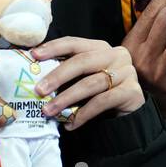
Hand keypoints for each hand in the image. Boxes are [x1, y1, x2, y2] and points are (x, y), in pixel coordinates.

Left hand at [29, 39, 143, 130]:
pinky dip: (83, 114)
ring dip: (66, 99)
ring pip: (90, 84)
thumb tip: (36, 78)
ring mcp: (126, 72)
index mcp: (100, 47)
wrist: (129, 114)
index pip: (74, 43)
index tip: (34, 55)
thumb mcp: (84, 79)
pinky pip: (102, 102)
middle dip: (57, 76)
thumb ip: (68, 74)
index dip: (53, 47)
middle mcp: (115, 55)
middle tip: (39, 90)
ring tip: (49, 111)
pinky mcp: (132, 92)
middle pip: (82, 62)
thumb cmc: (100, 94)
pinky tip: (71, 124)